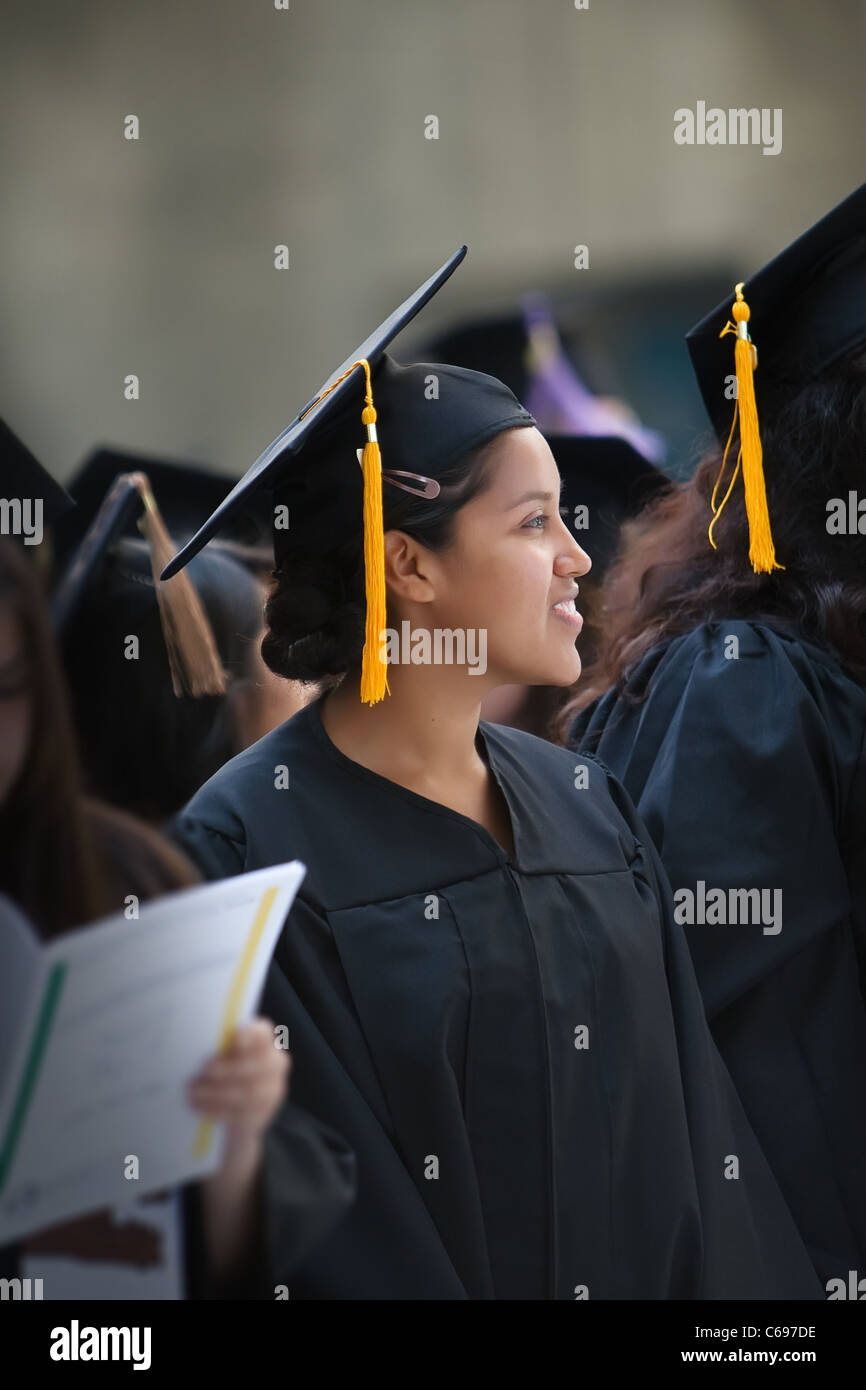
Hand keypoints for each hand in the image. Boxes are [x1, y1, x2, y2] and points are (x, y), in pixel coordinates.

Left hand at [187, 1017, 290, 1144]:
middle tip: (204, 1069)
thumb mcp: (222, 1053)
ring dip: (217, 1092)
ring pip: (249, 1093)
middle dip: (230, 1067)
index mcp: (264, 1042)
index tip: (234, 1039)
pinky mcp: (262, 1115)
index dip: (251, 1035)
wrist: (237, 1108)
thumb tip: (195, 1041)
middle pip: (259, 1064)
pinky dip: (218, 1111)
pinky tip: (200, 1107)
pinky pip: (242, 1115)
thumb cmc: (223, 1070)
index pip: (263, 1033)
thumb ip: (217, 1046)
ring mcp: (272, 1091)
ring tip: (194, 1092)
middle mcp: (274, 1064)